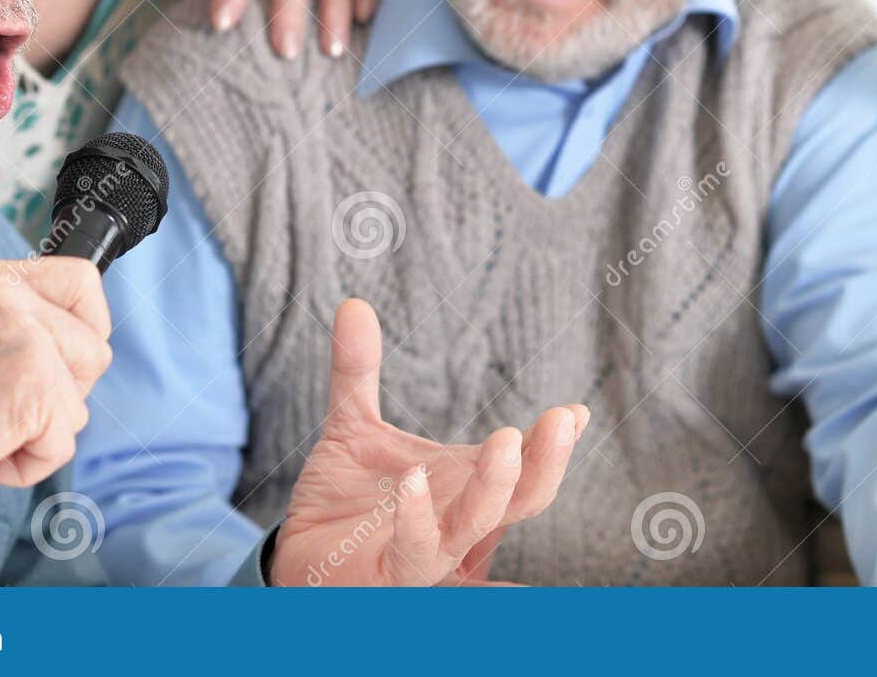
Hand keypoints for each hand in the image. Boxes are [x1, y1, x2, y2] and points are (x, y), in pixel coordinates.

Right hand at [0, 255, 110, 490]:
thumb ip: (17, 323)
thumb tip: (74, 350)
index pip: (83, 280)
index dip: (89, 325)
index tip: (65, 359)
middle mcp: (13, 296)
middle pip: (95, 349)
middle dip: (64, 392)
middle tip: (7, 404)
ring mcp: (26, 337)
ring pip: (80, 402)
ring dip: (40, 431)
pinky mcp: (33, 385)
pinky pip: (63, 442)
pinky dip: (28, 463)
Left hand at [268, 299, 587, 586]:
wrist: (298, 558)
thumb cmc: (344, 500)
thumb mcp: (353, 426)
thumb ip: (358, 370)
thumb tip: (353, 303)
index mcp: (463, 485)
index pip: (527, 468)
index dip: (556, 443)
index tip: (578, 411)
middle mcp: (456, 520)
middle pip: (521, 498)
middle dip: (547, 461)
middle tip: (562, 419)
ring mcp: (429, 549)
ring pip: (475, 526)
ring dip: (495, 488)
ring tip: (507, 441)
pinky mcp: (389, 573)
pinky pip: (413, 550)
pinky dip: (418, 521)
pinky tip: (415, 484)